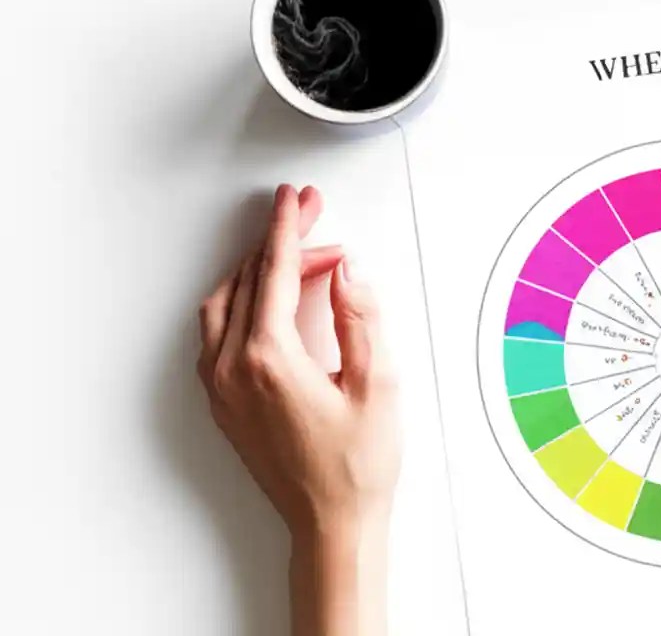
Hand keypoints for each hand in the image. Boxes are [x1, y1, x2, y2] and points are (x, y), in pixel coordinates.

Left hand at [196, 184, 399, 635]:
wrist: (331, 525)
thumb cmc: (357, 466)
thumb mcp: (378, 385)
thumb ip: (361, 319)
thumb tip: (348, 272)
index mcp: (269, 358)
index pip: (276, 272)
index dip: (289, 228)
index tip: (297, 198)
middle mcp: (233, 368)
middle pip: (251, 280)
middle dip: (282, 243)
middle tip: (313, 217)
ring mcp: (221, 388)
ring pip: (227, 304)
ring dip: (261, 272)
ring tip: (302, 259)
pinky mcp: (223, 404)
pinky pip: (218, 334)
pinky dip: (244, 303)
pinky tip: (272, 303)